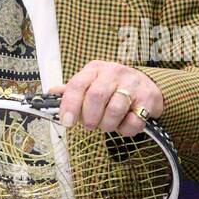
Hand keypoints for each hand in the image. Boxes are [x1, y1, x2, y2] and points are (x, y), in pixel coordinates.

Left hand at [49, 61, 163, 136]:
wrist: (145, 84)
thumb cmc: (112, 87)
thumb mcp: (91, 83)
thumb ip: (72, 91)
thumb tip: (50, 93)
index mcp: (95, 69)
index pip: (77, 85)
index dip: (70, 105)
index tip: (67, 122)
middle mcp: (114, 72)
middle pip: (96, 96)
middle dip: (90, 117)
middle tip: (91, 125)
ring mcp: (133, 84)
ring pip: (115, 110)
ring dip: (108, 125)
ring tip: (108, 124)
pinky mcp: (149, 98)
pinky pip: (134, 121)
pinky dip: (126, 129)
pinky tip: (124, 124)